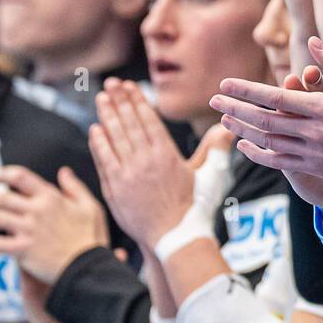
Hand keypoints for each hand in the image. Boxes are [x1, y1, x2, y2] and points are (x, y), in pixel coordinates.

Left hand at [0, 165, 109, 283]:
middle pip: (1, 197)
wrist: (87, 267)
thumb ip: (75, 188)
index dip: (5, 174)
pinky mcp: (22, 250)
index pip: (21, 177)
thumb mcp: (91, 207)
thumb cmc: (91, 238)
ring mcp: (27, 230)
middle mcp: (36, 211)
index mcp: (51, 198)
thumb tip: (64, 172)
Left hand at [89, 79, 233, 250]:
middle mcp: (145, 160)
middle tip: (111, 85)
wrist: (175, 237)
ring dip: (106, 116)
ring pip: (113, 138)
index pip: (147, 120)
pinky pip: (103, 160)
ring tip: (101, 99)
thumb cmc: (195, 207)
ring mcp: (127, 174)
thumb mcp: (210, 175)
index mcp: (166, 154)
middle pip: (128, 124)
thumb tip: (228, 129)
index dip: (136, 100)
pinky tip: (95, 130)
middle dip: (119, 101)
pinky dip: (98, 143)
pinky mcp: (115, 188)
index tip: (128, 86)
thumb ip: (214, 149)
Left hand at [211, 37, 322, 185]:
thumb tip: (314, 42)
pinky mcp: (312, 168)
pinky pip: (277, 162)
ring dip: (242, 130)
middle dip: (236, 110)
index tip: (225, 84)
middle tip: (214, 101)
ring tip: (224, 119)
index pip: (275, 98)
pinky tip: (244, 146)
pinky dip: (257, 154)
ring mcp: (310, 153)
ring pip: (267, 141)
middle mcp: (313, 132)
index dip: (247, 91)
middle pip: (264, 120)